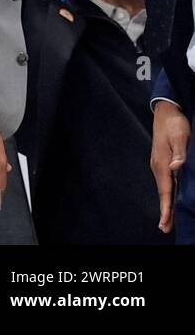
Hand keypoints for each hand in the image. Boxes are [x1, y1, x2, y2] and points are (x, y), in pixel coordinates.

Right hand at [151, 100, 190, 233]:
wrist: (165, 111)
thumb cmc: (174, 124)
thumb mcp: (180, 137)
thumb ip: (179, 153)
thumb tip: (176, 167)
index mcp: (162, 164)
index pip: (165, 191)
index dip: (166, 208)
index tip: (164, 223)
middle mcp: (158, 167)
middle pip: (163, 193)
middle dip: (165, 211)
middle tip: (165, 228)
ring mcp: (159, 165)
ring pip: (164, 189)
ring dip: (167, 204)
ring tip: (168, 220)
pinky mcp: (163, 163)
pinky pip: (166, 183)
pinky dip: (168, 195)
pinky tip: (170, 199)